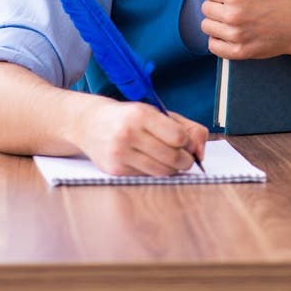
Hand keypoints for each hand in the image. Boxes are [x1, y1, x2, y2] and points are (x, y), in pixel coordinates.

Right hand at [76, 95, 207, 176]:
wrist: (89, 124)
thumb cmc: (129, 118)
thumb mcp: (156, 113)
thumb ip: (186, 127)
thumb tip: (200, 151)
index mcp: (141, 115)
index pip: (178, 137)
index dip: (187, 142)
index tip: (183, 142)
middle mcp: (129, 134)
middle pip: (173, 158)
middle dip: (184, 160)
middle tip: (182, 157)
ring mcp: (120, 153)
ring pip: (162, 172)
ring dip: (172, 169)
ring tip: (169, 160)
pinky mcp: (115, 170)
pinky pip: (147, 177)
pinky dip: (154, 173)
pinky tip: (149, 162)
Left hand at [201, 0, 290, 59]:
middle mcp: (233, 15)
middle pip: (205, 9)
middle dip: (215, 5)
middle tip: (230, 5)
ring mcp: (236, 35)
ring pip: (207, 27)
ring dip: (215, 22)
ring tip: (229, 18)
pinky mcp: (241, 51)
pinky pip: (214, 47)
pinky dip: (217, 41)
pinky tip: (228, 33)